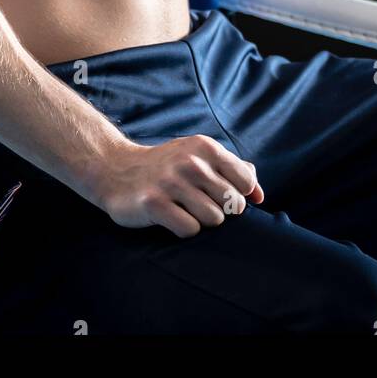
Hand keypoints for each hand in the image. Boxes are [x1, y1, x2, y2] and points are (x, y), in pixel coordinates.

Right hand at [93, 135, 264, 237]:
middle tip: (196, 203)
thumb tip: (259, 194)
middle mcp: (191, 162)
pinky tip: (170, 217)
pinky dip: (183, 229)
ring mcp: (171, 182)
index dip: (238, 195)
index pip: (245, 182)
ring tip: (182, 209)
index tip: (220, 196)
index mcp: (205, 147)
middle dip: (219, 210)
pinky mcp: (154, 203)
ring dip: (200, 221)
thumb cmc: (167, 167)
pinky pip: (189, 230)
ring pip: (213, 219)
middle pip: (232, 204)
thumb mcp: (199, 156)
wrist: (116, 169)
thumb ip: (233, 170)